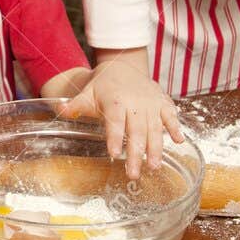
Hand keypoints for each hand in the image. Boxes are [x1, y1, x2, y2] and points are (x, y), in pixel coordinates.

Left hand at [58, 61, 183, 177]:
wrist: (123, 65)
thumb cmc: (103, 85)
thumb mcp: (87, 93)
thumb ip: (75, 105)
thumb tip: (60, 110)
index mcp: (115, 101)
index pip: (115, 121)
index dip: (115, 137)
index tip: (114, 154)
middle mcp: (135, 103)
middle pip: (136, 130)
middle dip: (136, 153)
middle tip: (134, 173)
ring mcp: (150, 103)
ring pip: (155, 127)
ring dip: (156, 147)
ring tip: (154, 166)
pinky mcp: (162, 102)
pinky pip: (170, 115)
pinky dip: (175, 127)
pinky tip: (179, 141)